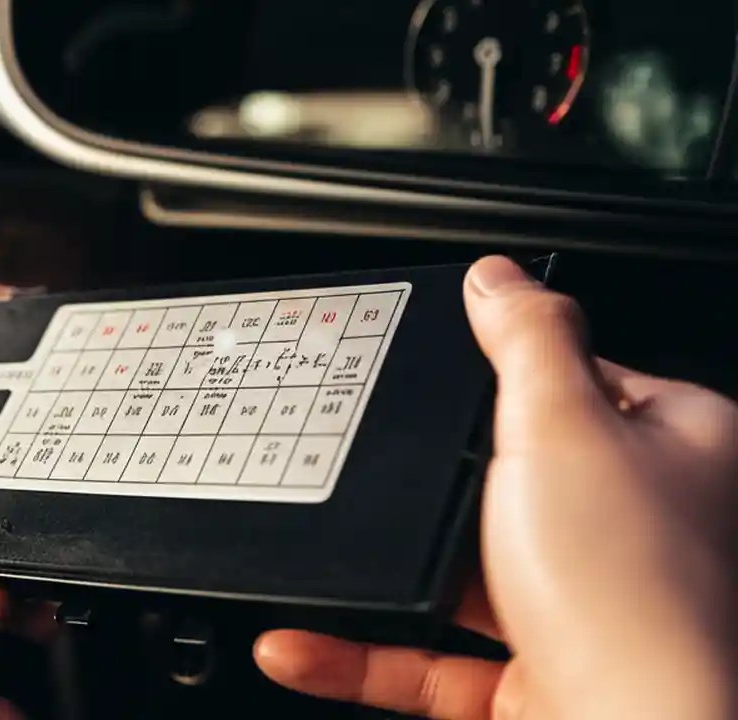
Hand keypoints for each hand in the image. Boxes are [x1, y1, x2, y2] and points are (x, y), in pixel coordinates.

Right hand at [253, 256, 736, 719]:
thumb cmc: (636, 602)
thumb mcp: (563, 428)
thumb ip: (526, 342)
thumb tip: (497, 277)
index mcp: (675, 448)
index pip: (580, 379)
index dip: (502, 373)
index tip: (431, 364)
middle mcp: (640, 530)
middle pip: (509, 475)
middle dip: (431, 479)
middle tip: (371, 462)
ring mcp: (585, 609)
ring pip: (462, 571)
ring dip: (381, 568)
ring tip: (315, 549)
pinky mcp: (536, 679)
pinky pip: (429, 658)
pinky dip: (360, 652)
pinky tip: (301, 642)